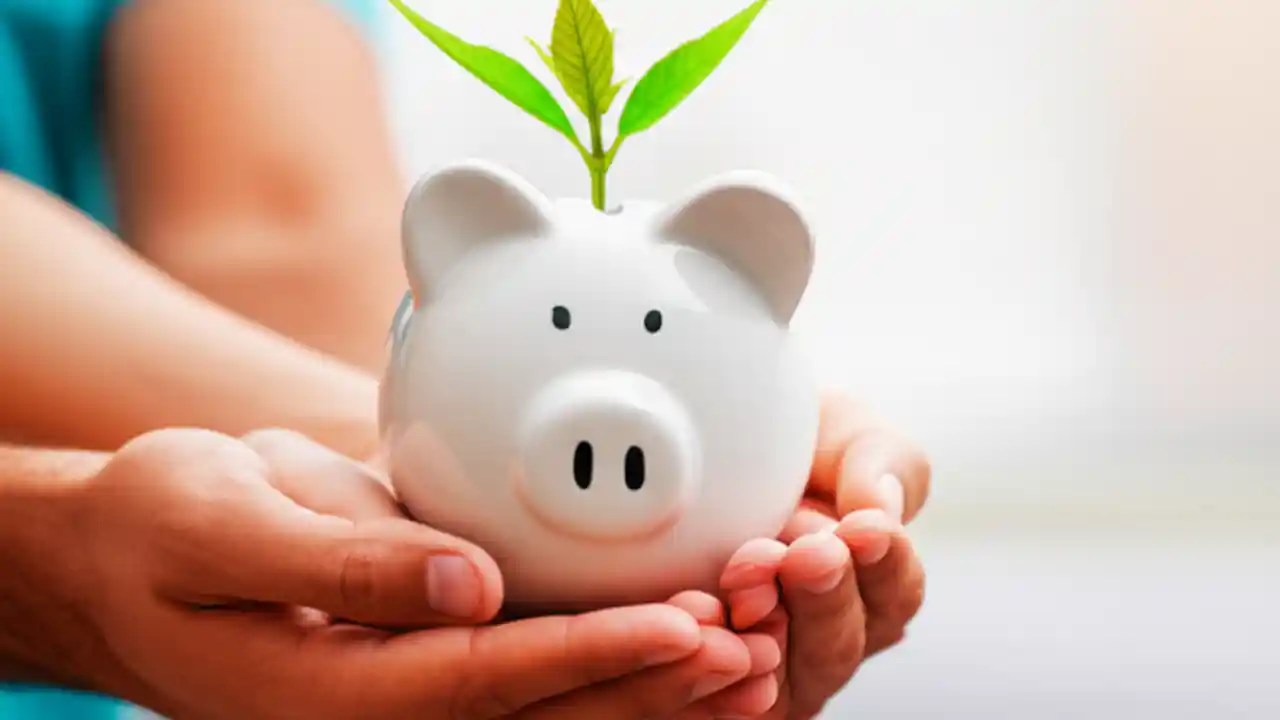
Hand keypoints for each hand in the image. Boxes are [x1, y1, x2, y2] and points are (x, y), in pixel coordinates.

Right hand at [52, 428, 766, 718]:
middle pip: (548, 709)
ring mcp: (417, 687)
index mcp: (339, 692)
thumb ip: (346, 558)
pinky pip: (536, 662)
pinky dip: (615, 647)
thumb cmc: (160, 534)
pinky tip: (688, 620)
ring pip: (558, 699)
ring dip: (658, 677)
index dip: (593, 660)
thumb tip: (470, 584)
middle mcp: (390, 707)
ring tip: (757, 639)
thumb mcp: (223, 524)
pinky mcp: (435, 649)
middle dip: (658, 681)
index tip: (686, 630)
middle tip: (759, 642)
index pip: (489, 682)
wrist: (130, 559)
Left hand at [712, 392, 931, 718]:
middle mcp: (822, 638)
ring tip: (746, 576)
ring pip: (778, 675)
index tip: (865, 529)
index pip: (896, 593)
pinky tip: (699, 615)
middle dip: (823, 595)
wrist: (701, 445)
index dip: (885, 564)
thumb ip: (879, 465)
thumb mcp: (844, 434)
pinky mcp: (704, 683)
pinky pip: (712, 692)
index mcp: (870, 587)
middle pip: (840, 643)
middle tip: (804, 553)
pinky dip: (710, 653)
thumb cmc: (788, 445)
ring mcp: (765, 672)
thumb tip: (879, 506)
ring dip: (766, 626)